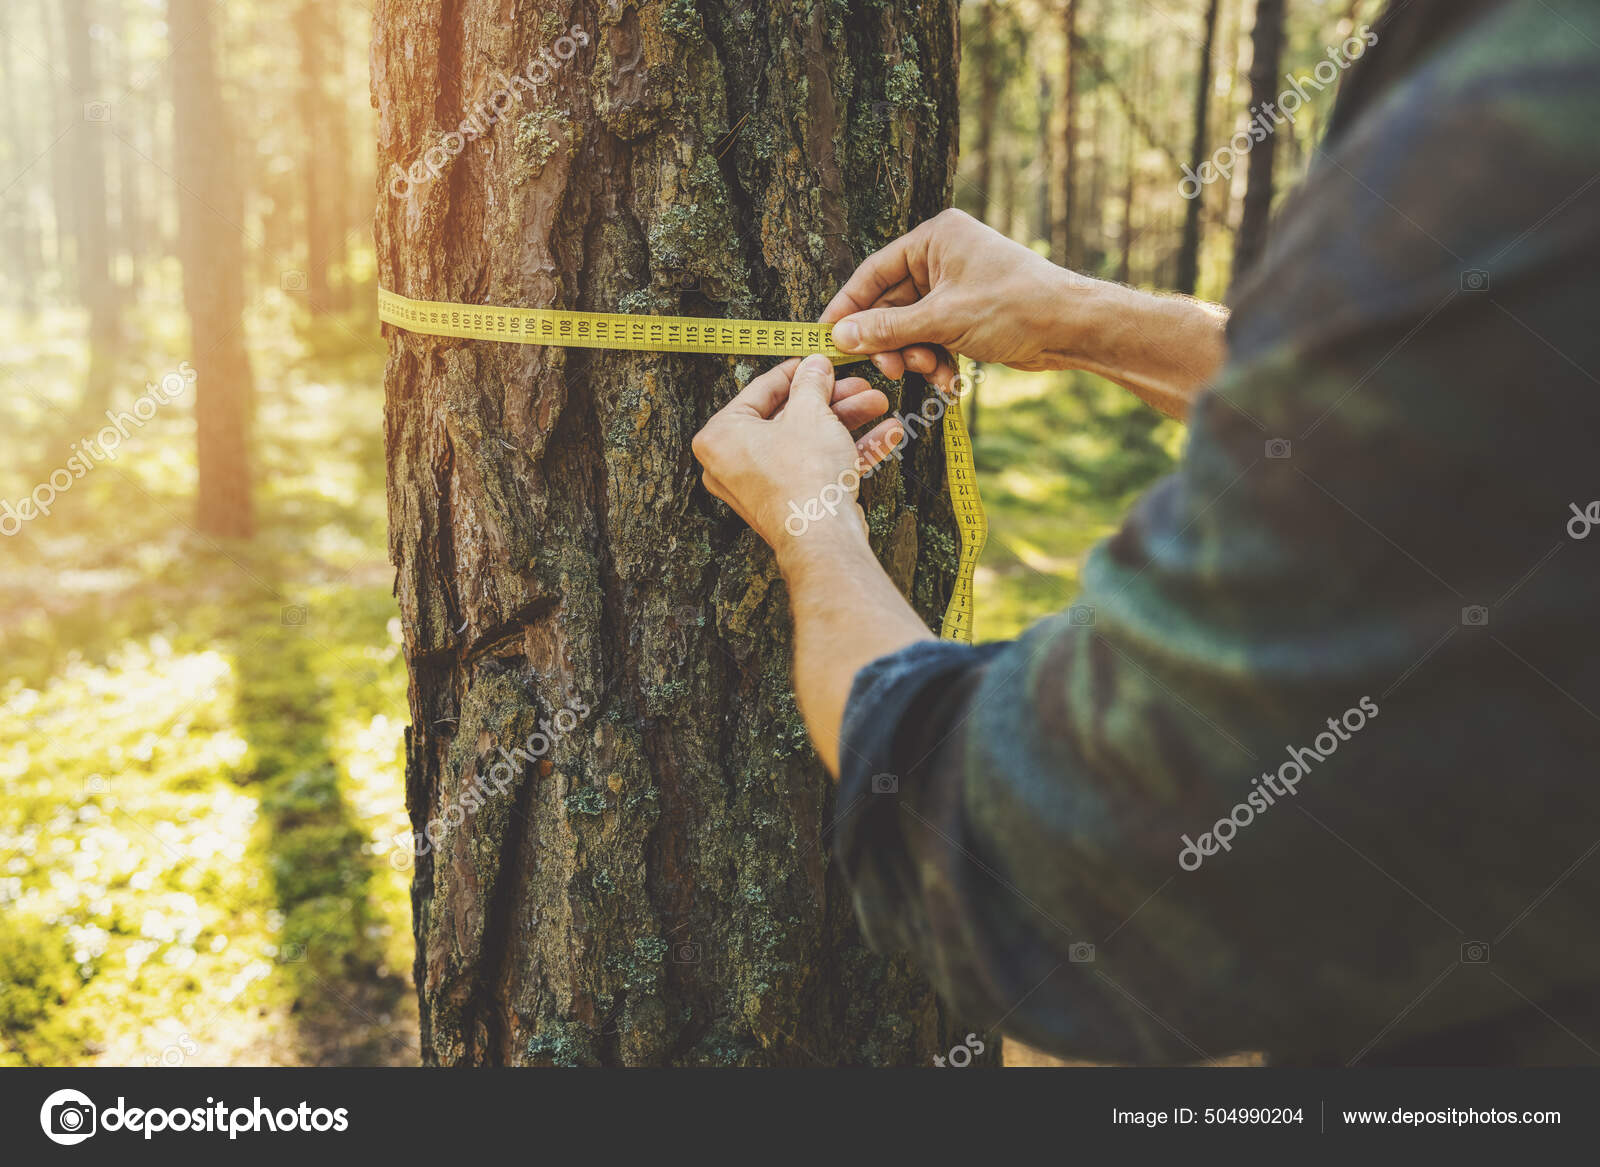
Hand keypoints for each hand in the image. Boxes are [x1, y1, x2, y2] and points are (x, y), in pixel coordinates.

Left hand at [692, 354, 904, 556]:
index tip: (814, 363)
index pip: (760, 391)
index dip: (795, 373)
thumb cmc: (802, 477)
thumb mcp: (811, 412)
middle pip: (790, 418)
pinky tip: (884, 435)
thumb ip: (811, 384)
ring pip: (809, 442)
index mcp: (721, 436)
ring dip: (847, 423)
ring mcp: (763, 486)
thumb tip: (814, 366)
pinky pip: (817, 468)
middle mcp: (734, 463)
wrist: (822, 536)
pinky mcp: (790, 503)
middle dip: (833, 401)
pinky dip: (848, 451)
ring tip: (877, 405)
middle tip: (857, 386)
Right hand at [820, 208, 1087, 377]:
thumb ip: (887, 329)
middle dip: (890, 341)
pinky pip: (934, 339)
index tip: (827, 337)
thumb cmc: (1014, 306)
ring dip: (915, 355)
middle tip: (889, 369)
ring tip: (930, 370)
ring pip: (911, 328)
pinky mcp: (967, 315)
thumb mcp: (942, 319)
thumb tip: (840, 337)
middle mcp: (942, 258)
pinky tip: (950, 381)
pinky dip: (936, 360)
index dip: (848, 307)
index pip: (874, 272)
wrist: (1071, 327)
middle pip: (891, 305)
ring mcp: (955, 287)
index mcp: (935, 239)